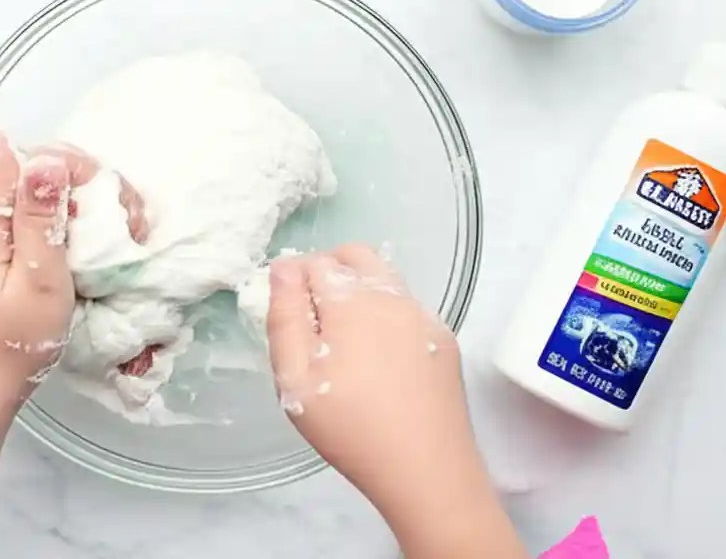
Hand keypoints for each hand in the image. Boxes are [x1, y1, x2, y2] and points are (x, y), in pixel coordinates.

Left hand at [0, 126, 145, 420]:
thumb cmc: (7, 347)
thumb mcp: (37, 279)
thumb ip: (39, 215)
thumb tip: (44, 157)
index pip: (29, 153)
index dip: (73, 167)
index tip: (104, 206)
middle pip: (34, 169)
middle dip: (84, 187)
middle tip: (124, 229)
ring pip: (34, 195)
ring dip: (77, 210)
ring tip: (115, 244)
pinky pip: (27, 223)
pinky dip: (60, 232)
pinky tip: (85, 259)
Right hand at [266, 245, 521, 557]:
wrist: (426, 469)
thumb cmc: (351, 427)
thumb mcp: (295, 379)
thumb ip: (284, 317)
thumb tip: (283, 269)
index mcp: (352, 301)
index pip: (314, 262)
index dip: (292, 279)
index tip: (285, 311)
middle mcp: (392, 297)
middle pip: (355, 256)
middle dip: (326, 270)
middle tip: (310, 315)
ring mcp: (423, 316)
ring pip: (384, 278)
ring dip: (357, 289)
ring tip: (342, 338)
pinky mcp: (443, 339)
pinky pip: (406, 307)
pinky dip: (384, 313)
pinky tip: (377, 357)